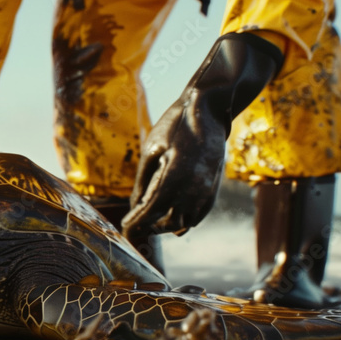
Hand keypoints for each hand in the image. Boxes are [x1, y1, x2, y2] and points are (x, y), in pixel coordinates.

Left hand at [122, 32, 282, 240]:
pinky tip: (173, 219)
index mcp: (175, 176)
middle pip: (169, 223)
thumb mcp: (151, 151)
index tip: (125, 229)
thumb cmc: (174, 126)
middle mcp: (194, 186)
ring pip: (187, 222)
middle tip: (135, 225)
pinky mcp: (215, 186)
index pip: (152, 211)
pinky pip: (200, 213)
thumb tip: (135, 207)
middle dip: (150, 228)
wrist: (208, 110)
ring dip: (167, 226)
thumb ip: (143, 182)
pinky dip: (186, 220)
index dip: (137, 224)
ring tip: (151, 223)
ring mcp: (208, 188)